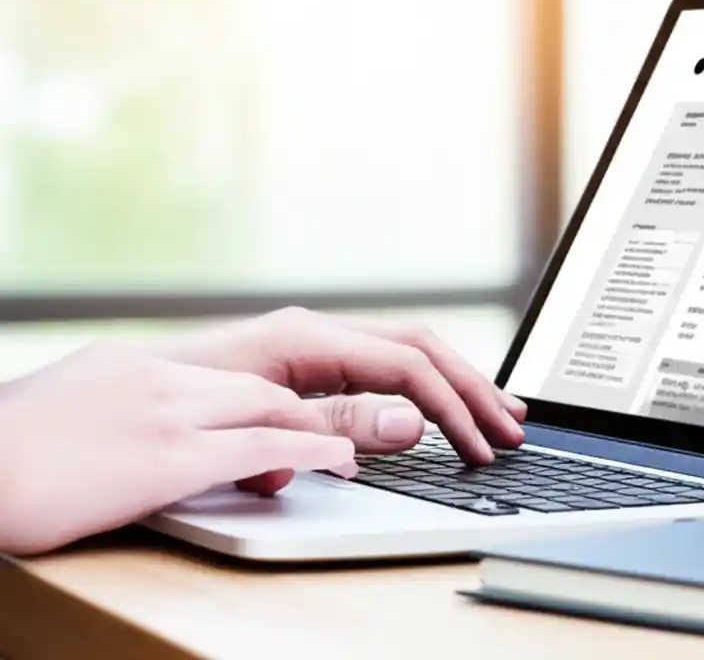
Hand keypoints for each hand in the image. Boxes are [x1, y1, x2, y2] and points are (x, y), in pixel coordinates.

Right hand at [0, 344, 357, 554]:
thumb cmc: (6, 462)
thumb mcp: (68, 421)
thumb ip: (119, 418)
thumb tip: (144, 442)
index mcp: (132, 368)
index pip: (224, 374)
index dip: (272, 396)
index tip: (298, 417)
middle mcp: (156, 377)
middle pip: (260, 383)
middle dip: (306, 412)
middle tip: (336, 440)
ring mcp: (164, 412)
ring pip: (270, 405)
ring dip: (316, 432)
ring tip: (346, 458)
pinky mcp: (168, 455)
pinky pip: (262, 445)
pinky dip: (311, 450)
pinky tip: (338, 460)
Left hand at [145, 307, 526, 470]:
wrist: (114, 404)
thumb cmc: (173, 406)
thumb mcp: (258, 419)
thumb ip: (336, 422)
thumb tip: (410, 419)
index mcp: (308, 338)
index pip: (408, 366)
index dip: (453, 407)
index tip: (481, 446)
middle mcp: (315, 332)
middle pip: (420, 348)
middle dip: (472, 387)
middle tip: (513, 428)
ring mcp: (310, 344)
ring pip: (405, 352)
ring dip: (455, 383)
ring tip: (498, 411)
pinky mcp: (303, 362)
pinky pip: (380, 365)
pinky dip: (421, 385)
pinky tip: (438, 402)